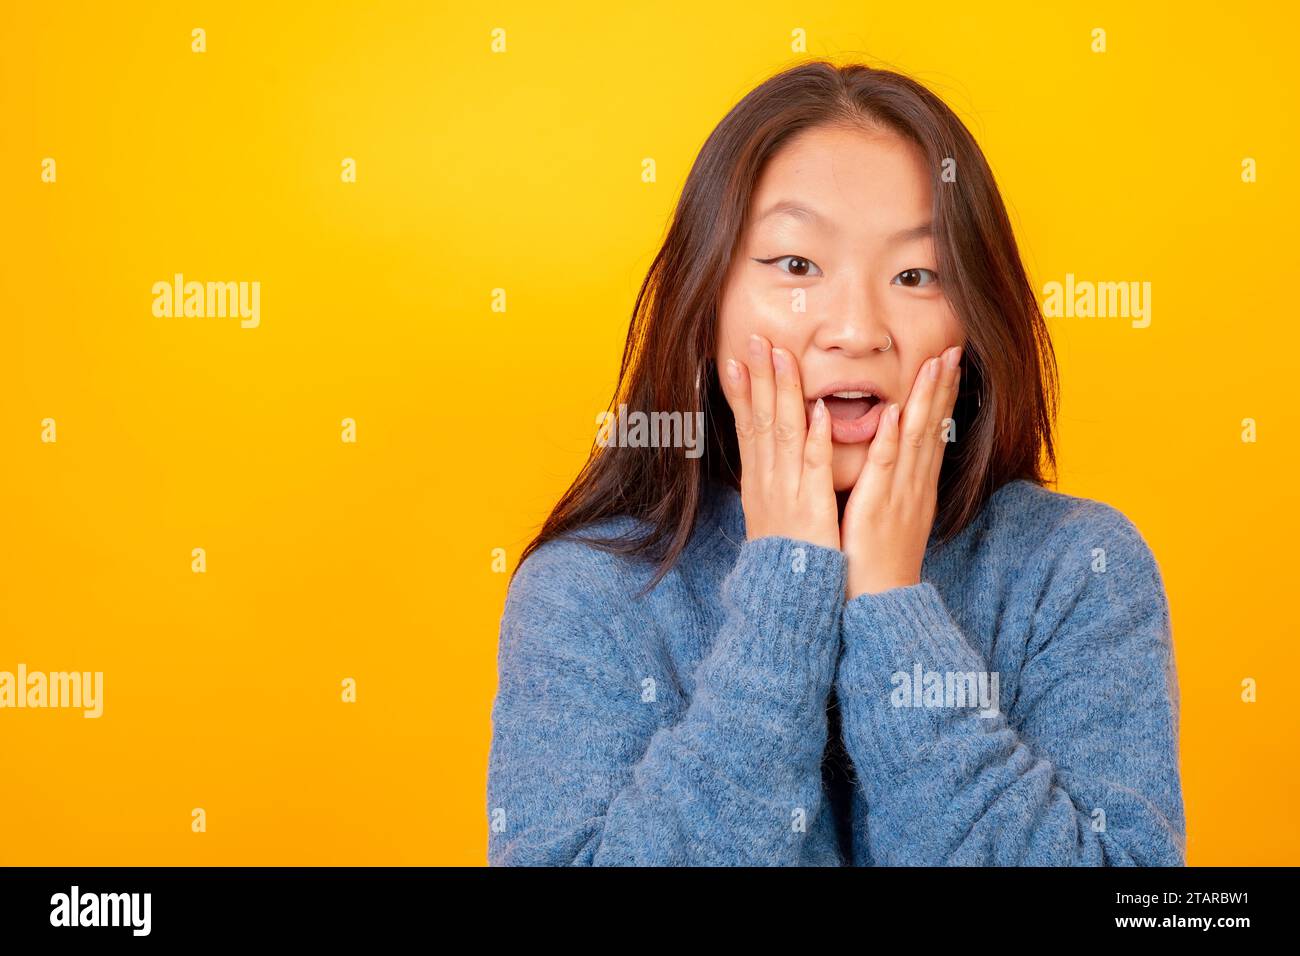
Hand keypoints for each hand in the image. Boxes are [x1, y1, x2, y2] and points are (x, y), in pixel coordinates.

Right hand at [720, 334, 838, 551]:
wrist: (787, 599)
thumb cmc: (786, 558)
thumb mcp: (770, 514)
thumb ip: (772, 482)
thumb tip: (768, 456)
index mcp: (758, 483)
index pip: (747, 428)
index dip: (742, 392)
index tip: (737, 360)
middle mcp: (766, 482)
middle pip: (761, 421)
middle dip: (758, 378)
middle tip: (755, 340)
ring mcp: (787, 493)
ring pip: (784, 433)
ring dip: (783, 393)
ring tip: (783, 357)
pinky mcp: (811, 507)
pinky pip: (813, 467)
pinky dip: (814, 438)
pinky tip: (817, 411)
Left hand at [841, 345, 962, 597]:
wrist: (878, 605)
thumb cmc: (877, 565)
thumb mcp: (891, 520)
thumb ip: (892, 489)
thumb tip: (891, 464)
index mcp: (915, 489)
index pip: (932, 434)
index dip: (941, 398)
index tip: (947, 365)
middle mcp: (914, 488)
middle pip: (932, 429)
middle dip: (942, 387)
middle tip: (951, 350)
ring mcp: (899, 497)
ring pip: (915, 440)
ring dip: (925, 400)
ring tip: (934, 364)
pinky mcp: (877, 510)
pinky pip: (885, 469)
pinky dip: (891, 439)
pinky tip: (896, 413)